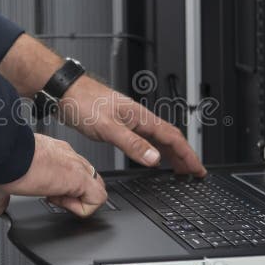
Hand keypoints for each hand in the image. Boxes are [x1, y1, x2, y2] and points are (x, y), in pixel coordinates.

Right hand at [0, 133, 107, 217]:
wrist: (0, 153)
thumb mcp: (2, 183)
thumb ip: (1, 197)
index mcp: (51, 154)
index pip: (70, 171)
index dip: (60, 190)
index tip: (44, 194)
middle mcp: (66, 156)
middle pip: (87, 177)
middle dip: (72, 195)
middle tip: (51, 198)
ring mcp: (75, 165)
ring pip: (95, 186)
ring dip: (77, 201)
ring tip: (55, 200)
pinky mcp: (79, 177)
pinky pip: (96, 198)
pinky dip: (82, 208)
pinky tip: (61, 203)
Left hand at [58, 76, 206, 176]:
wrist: (66, 91)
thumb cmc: (83, 102)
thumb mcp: (108, 127)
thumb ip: (132, 144)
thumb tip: (154, 159)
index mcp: (141, 117)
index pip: (173, 138)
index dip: (188, 155)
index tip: (198, 169)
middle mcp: (139, 118)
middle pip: (171, 138)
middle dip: (185, 156)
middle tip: (194, 173)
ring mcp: (131, 121)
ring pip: (159, 139)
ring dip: (172, 154)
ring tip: (180, 169)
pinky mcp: (121, 125)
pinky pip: (146, 139)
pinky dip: (156, 150)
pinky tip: (153, 158)